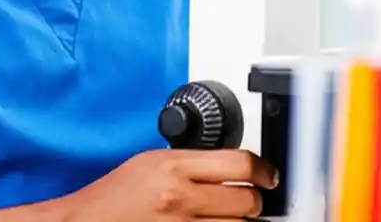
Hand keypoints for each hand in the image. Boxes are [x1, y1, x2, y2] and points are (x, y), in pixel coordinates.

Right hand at [61, 149, 277, 220]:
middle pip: (246, 200)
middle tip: (251, 201)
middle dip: (255, 201)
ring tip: (233, 218)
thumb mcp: (151, 163)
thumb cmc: (112, 197)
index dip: (263, 170)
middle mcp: (178, 198)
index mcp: (172, 168)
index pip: (239, 164)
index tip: (268, 175)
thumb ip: (191, 163)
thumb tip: (230, 167)